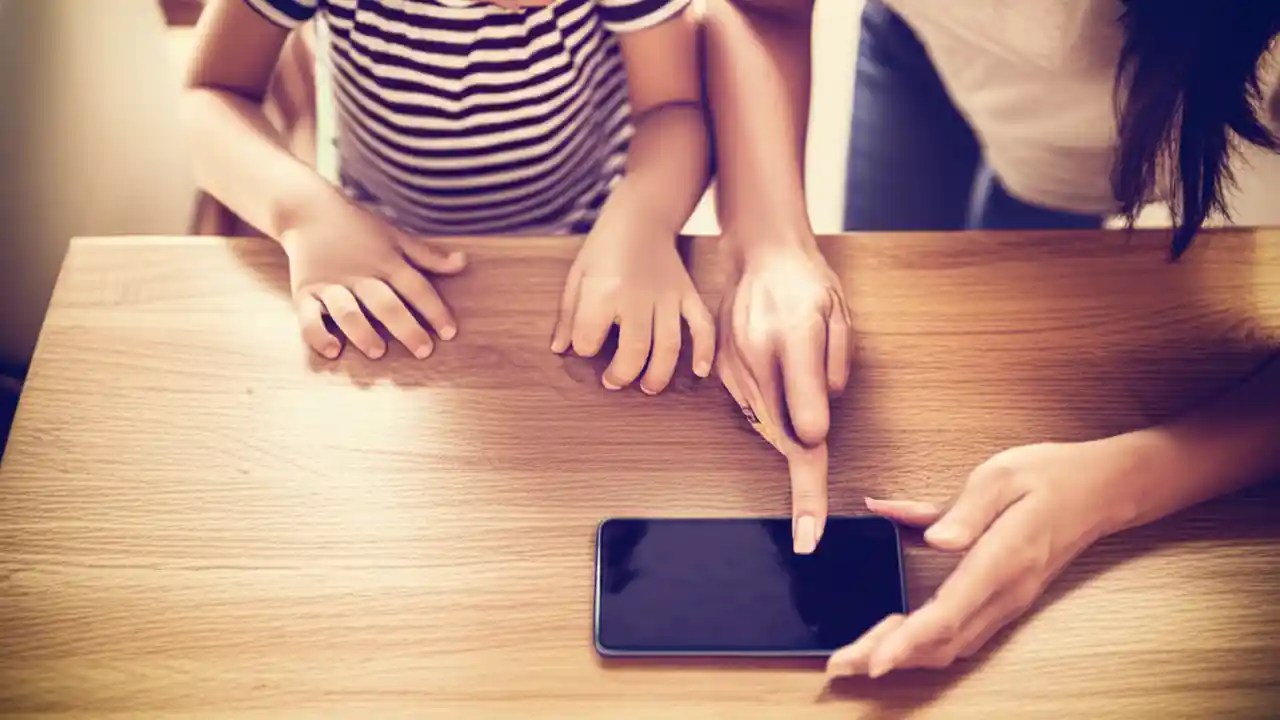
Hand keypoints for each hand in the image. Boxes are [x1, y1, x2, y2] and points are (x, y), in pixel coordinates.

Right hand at [282, 203, 465, 359]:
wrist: (307, 211)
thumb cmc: (358, 228)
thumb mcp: (395, 236)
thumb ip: (427, 256)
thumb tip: (463, 262)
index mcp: (385, 261)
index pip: (415, 287)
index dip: (434, 309)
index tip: (450, 332)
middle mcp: (359, 275)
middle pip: (385, 303)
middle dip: (406, 327)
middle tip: (424, 350)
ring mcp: (330, 285)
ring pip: (347, 311)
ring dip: (363, 332)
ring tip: (378, 351)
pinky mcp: (304, 293)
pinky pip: (308, 318)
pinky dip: (318, 335)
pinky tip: (333, 350)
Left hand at [550, 223, 713, 393]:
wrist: (642, 214)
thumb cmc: (605, 246)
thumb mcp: (578, 275)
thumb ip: (568, 314)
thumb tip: (559, 349)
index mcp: (603, 291)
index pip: (590, 338)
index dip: (584, 348)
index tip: (584, 347)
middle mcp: (637, 297)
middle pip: (634, 350)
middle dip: (621, 374)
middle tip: (613, 381)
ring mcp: (667, 296)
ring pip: (668, 346)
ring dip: (658, 374)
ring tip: (648, 388)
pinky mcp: (688, 294)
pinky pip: (701, 326)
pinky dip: (704, 350)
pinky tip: (698, 371)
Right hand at [716, 237, 852, 552]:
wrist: (761, 253)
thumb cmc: (807, 282)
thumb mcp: (838, 317)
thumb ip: (833, 371)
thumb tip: (818, 426)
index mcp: (791, 342)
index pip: (806, 426)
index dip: (809, 484)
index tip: (809, 528)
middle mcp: (755, 359)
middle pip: (783, 438)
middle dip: (803, 478)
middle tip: (810, 528)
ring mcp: (733, 368)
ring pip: (768, 429)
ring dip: (793, 441)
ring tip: (808, 438)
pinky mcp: (723, 372)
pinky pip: (756, 412)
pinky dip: (777, 419)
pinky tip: (788, 400)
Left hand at [827, 440, 1138, 677]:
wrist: (1101, 490)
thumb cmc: (1050, 475)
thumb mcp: (1002, 474)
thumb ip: (965, 510)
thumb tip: (933, 538)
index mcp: (1003, 560)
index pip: (948, 614)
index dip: (907, 642)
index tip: (873, 660)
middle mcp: (1006, 591)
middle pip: (942, 642)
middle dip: (888, 657)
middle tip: (841, 664)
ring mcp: (1008, 601)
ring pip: (951, 646)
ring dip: (902, 656)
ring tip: (856, 657)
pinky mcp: (1004, 599)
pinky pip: (959, 634)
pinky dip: (922, 644)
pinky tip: (890, 637)